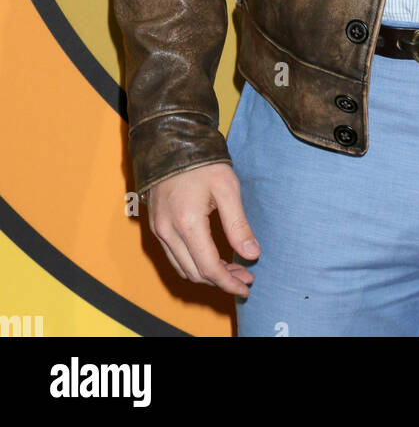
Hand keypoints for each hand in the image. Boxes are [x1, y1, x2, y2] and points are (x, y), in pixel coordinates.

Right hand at [147, 163, 258, 297]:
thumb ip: (238, 224)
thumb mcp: (227, 188)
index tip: (247, 287)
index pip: (209, 268)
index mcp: (187, 223)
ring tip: (233, 269)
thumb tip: (252, 254)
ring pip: (183, 268)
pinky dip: (193, 264)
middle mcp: (167, 232)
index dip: (229, 282)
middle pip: (195, 273)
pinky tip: (211, 257)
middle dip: (222, 281)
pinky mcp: (156, 226)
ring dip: (207, 275)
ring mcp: (158, 230)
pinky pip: (174, 257)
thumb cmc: (202, 162)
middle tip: (245, 276)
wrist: (171, 141)